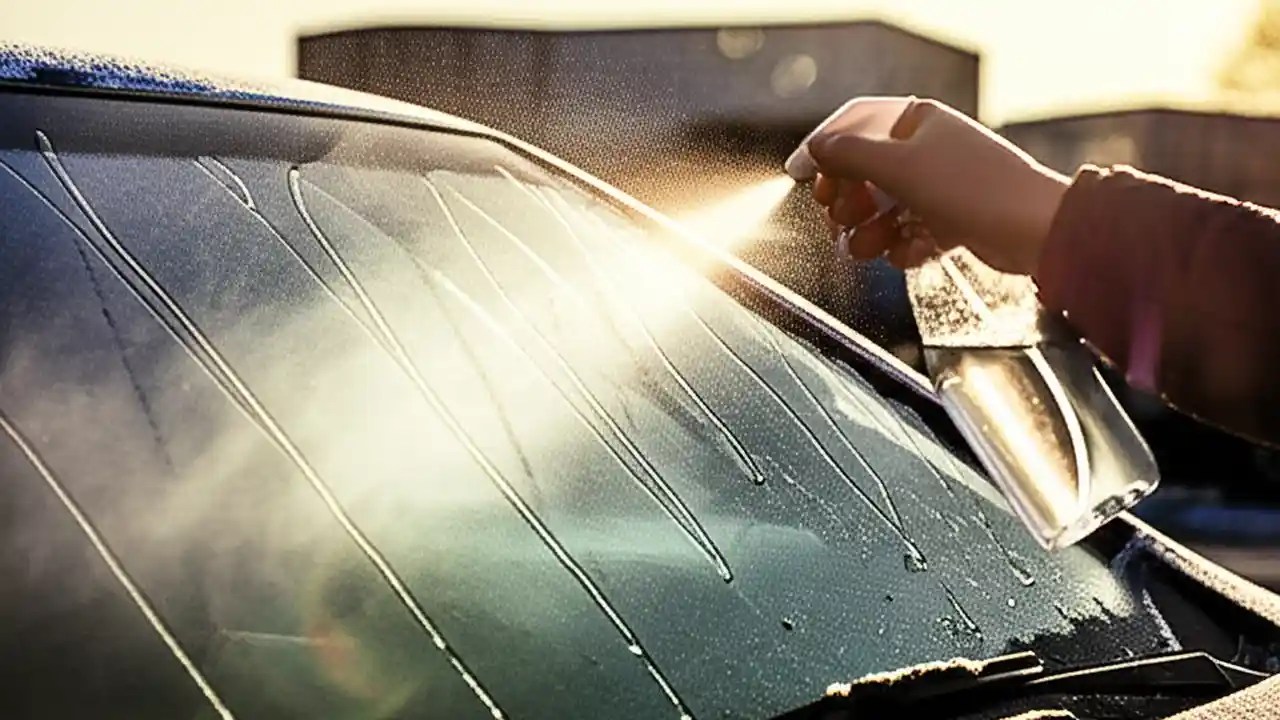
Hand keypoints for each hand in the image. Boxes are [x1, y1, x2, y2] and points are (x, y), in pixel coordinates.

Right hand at [807, 97, 1069, 273]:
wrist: (1036, 232)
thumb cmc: (975, 189)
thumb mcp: (899, 167)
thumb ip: (849, 156)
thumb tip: (816, 149)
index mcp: (917, 121)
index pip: (854, 125)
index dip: (822, 149)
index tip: (798, 174)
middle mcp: (926, 150)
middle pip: (862, 175)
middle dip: (847, 202)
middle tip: (839, 217)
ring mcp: (937, 187)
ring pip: (881, 211)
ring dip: (868, 233)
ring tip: (868, 246)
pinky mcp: (949, 222)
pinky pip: (906, 235)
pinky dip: (902, 248)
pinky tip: (910, 252)